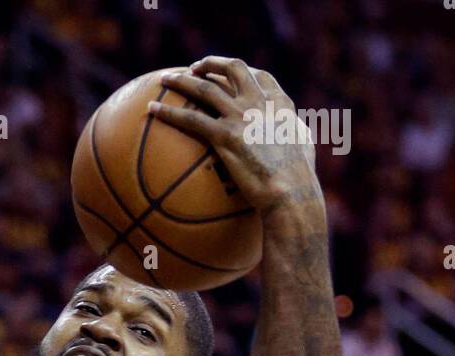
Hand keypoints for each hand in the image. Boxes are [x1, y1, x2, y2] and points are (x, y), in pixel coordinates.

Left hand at [149, 57, 321, 217]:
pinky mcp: (225, 136)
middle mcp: (259, 103)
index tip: (229, 73)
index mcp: (280, 104)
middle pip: (232, 70)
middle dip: (212, 64)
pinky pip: (190, 119)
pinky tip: (151, 110)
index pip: (260, 77)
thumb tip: (294, 140)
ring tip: (165, 79)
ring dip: (182, 81)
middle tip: (195, 68)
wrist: (291, 192)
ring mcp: (241, 117)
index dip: (243, 72)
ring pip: (205, 88)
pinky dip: (168, 112)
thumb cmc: (300, 181)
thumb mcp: (303, 149)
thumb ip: (295, 136)